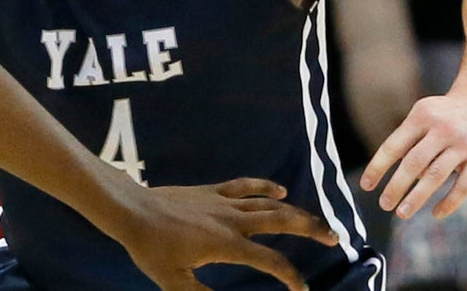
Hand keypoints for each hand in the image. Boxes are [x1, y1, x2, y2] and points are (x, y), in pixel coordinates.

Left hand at [122, 178, 338, 290]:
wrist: (132, 210)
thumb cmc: (150, 248)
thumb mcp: (174, 282)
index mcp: (226, 244)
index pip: (271, 261)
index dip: (291, 277)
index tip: (302, 290)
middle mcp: (231, 220)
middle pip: (282, 222)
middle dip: (311, 230)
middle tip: (334, 239)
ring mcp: (222, 202)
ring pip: (268, 204)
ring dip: (296, 211)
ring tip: (317, 221)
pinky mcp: (211, 191)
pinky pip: (244, 186)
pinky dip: (264, 187)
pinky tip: (279, 190)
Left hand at [359, 89, 466, 219]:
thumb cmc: (441, 115)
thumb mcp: (421, 116)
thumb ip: (409, 142)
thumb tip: (403, 180)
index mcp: (422, 116)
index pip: (394, 146)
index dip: (378, 167)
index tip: (366, 186)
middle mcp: (443, 129)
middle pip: (414, 163)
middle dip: (396, 186)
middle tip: (384, 204)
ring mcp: (464, 144)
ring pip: (436, 176)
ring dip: (417, 198)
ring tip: (402, 213)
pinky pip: (463, 187)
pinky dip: (449, 203)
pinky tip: (435, 214)